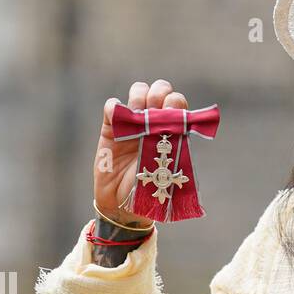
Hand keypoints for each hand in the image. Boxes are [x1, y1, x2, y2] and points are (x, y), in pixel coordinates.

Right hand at [94, 79, 188, 222]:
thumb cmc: (151, 190)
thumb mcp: (168, 170)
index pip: (177, 102)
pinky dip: (115, 107)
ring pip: (139, 90)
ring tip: (137, 118)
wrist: (124, 204)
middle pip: (160, 89)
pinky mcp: (111, 127)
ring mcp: (132, 122)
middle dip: (159, 94)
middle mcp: (154, 122)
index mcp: (172, 130)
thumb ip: (175, 148)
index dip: (175, 103)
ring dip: (139, 97)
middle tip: (155, 112)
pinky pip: (112, 105)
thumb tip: (182, 127)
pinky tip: (117, 123)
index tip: (172, 116)